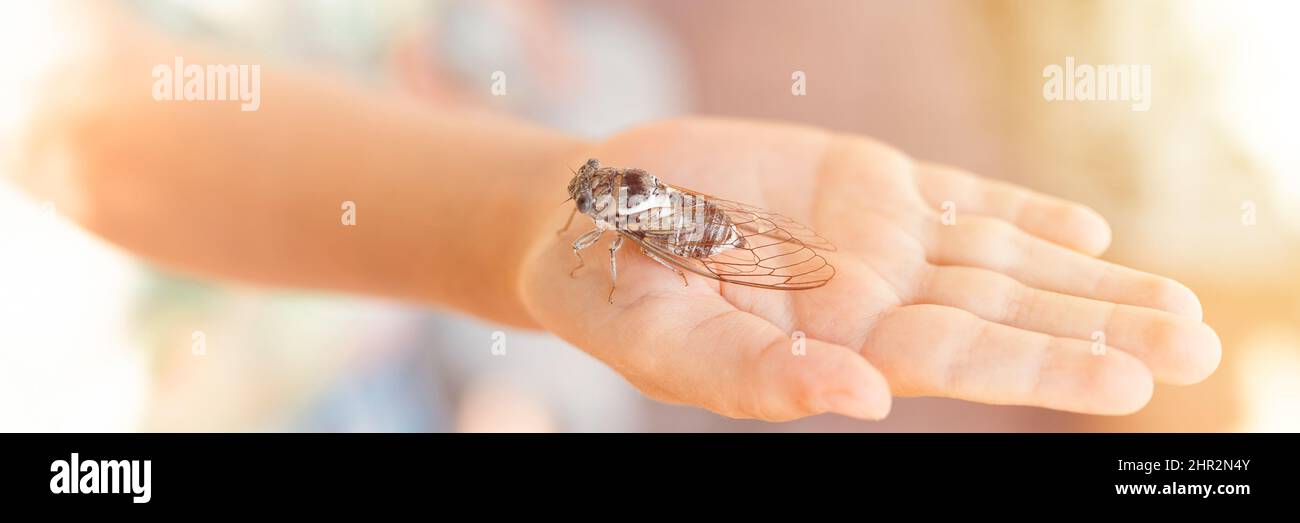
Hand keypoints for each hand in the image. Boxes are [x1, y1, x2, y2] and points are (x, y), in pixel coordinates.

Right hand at [518, 117, 1219, 420]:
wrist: (587, 217)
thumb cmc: (611, 294)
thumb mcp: (670, 344)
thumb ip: (762, 377)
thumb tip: (865, 397)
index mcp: (837, 344)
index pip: (962, 362)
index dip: (1043, 368)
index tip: (1130, 379)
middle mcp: (874, 296)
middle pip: (1006, 313)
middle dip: (1097, 329)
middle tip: (1193, 344)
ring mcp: (876, 237)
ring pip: (1002, 258)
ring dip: (1087, 280)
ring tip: (1174, 306)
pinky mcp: (864, 182)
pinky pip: (960, 197)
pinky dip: (1023, 212)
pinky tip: (1086, 229)